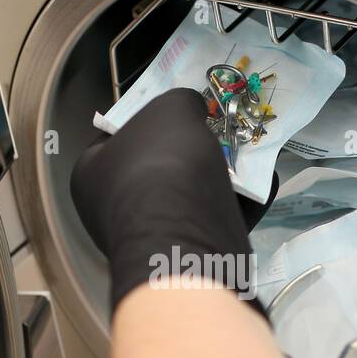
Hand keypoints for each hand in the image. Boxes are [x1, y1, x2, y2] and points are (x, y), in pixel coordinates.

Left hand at [70, 88, 274, 312]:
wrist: (188, 240)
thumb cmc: (163, 169)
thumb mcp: (171, 109)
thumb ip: (181, 102)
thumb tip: (191, 109)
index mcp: (92, 175)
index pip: (115, 137)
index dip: (146, 116)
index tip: (176, 107)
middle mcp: (117, 210)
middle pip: (160, 167)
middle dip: (193, 147)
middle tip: (217, 129)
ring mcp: (155, 237)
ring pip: (193, 196)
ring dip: (223, 176)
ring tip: (248, 153)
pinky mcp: (190, 256)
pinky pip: (219, 221)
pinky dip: (243, 204)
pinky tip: (264, 184)